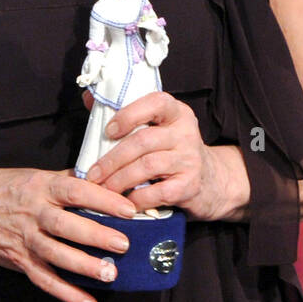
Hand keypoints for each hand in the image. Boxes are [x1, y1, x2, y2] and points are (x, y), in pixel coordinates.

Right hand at [0, 167, 137, 301]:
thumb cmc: (0, 189)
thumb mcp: (31, 175)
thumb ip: (64, 179)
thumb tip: (99, 178)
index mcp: (40, 187)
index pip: (75, 191)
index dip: (102, 200)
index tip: (126, 208)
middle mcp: (33, 214)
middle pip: (66, 226)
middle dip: (96, 235)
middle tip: (123, 243)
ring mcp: (25, 240)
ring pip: (56, 255)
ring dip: (84, 266)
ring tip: (109, 272)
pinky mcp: (20, 261)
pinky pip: (45, 280)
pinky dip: (67, 294)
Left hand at [84, 91, 245, 221]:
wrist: (212, 181)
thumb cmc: (173, 151)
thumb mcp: (159, 128)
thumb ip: (127, 114)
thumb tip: (89, 98)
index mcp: (176, 113)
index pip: (156, 103)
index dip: (129, 115)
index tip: (108, 131)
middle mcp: (186, 132)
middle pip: (143, 140)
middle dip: (113, 159)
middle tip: (93, 173)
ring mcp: (189, 159)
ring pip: (148, 166)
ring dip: (119, 180)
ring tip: (102, 189)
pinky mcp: (190, 185)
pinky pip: (158, 192)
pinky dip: (137, 199)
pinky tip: (125, 203)